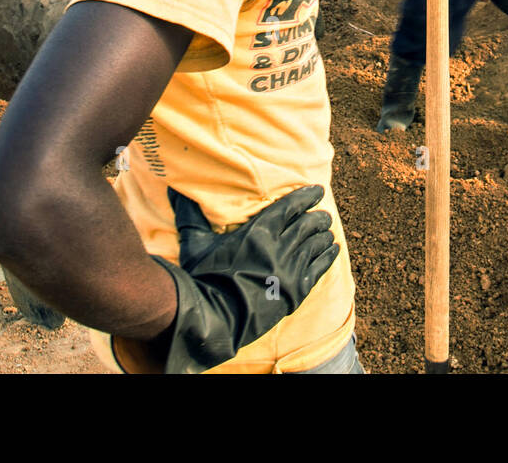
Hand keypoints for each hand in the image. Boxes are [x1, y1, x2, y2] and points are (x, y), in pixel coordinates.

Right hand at [154, 183, 338, 373]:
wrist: (213, 318)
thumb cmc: (202, 279)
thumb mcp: (195, 243)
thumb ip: (191, 214)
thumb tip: (176, 189)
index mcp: (259, 232)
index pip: (291, 206)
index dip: (307, 197)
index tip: (317, 191)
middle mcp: (279, 247)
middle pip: (308, 224)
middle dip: (317, 217)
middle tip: (322, 214)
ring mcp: (289, 270)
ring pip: (316, 244)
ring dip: (324, 235)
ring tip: (326, 231)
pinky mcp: (296, 291)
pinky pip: (319, 268)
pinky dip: (327, 256)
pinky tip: (332, 250)